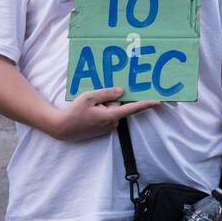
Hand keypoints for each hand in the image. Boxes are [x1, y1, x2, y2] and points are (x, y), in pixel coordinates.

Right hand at [42, 87, 159, 140]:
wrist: (62, 128)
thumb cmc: (75, 112)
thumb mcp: (90, 97)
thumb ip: (107, 93)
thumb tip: (121, 91)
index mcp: (111, 115)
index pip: (132, 108)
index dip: (146, 104)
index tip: (158, 102)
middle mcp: (112, 123)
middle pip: (119, 105)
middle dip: (110, 100)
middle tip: (94, 101)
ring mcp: (108, 127)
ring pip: (112, 110)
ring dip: (104, 105)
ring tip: (89, 107)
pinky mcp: (103, 129)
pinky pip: (107, 115)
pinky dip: (101, 110)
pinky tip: (89, 111)